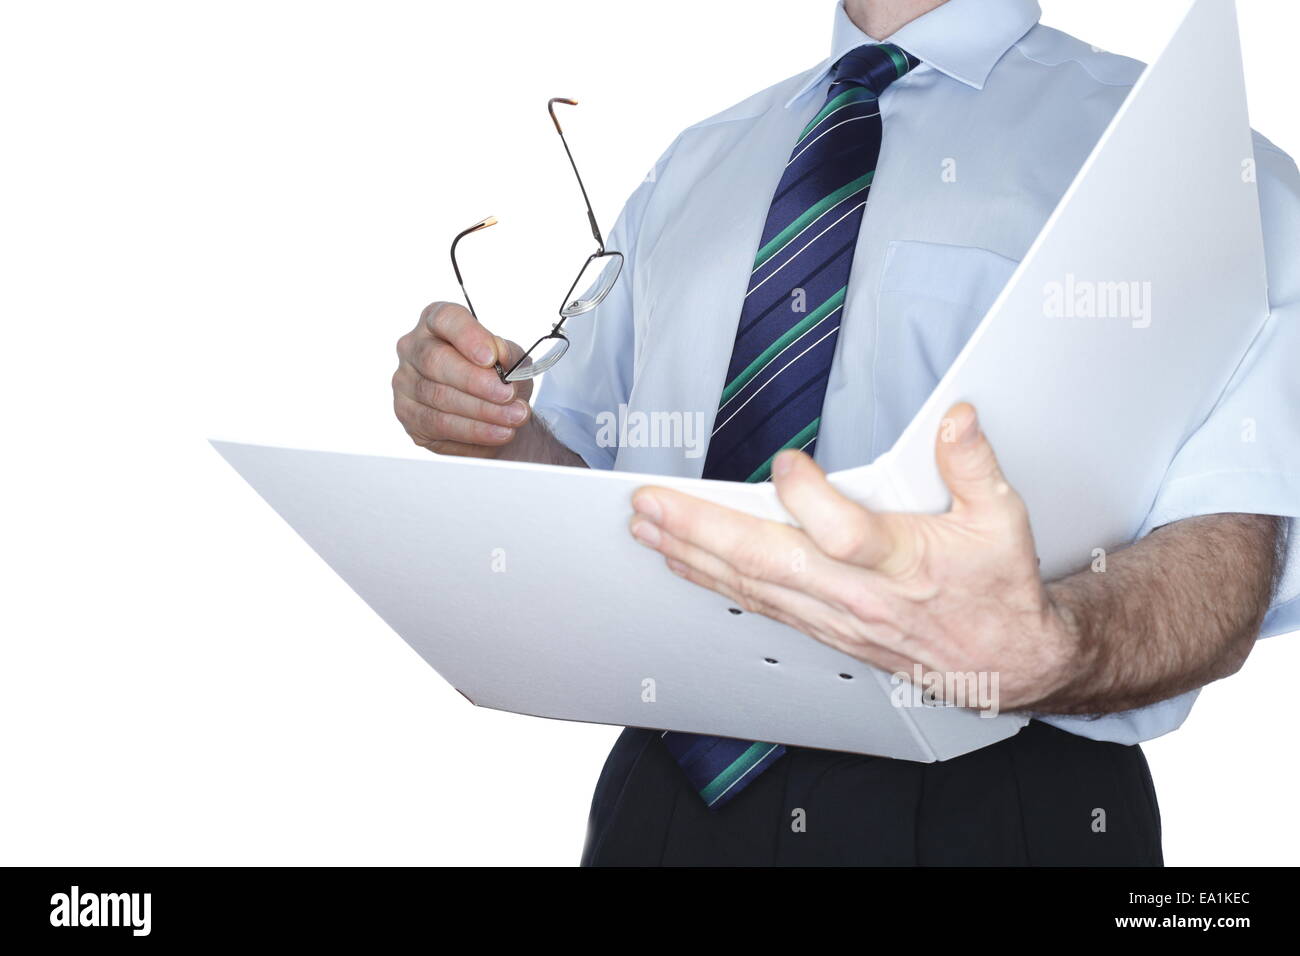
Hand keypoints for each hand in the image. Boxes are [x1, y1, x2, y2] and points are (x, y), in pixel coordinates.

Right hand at [393, 301, 532, 457]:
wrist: (495, 414)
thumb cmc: (497, 379)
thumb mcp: (512, 361)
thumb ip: (508, 354)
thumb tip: (500, 354)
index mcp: (436, 322)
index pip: (445, 318)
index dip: (468, 336)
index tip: (491, 357)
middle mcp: (413, 348)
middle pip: (435, 360)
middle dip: (476, 381)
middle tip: (507, 394)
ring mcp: (406, 382)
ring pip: (438, 397)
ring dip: (482, 411)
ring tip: (513, 417)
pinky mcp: (408, 415)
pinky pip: (439, 426)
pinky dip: (474, 431)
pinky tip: (498, 432)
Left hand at [625, 403, 1082, 711]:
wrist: (1004, 665)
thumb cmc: (997, 592)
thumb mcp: (1003, 519)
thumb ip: (974, 464)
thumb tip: (956, 418)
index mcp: (903, 562)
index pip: (843, 533)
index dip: (807, 497)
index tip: (786, 462)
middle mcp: (860, 595)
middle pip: (768, 563)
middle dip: (701, 530)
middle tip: (651, 503)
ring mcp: (836, 617)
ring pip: (751, 587)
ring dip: (692, 555)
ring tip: (647, 527)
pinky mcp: (825, 629)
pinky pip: (760, 604)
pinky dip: (715, 583)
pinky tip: (685, 563)